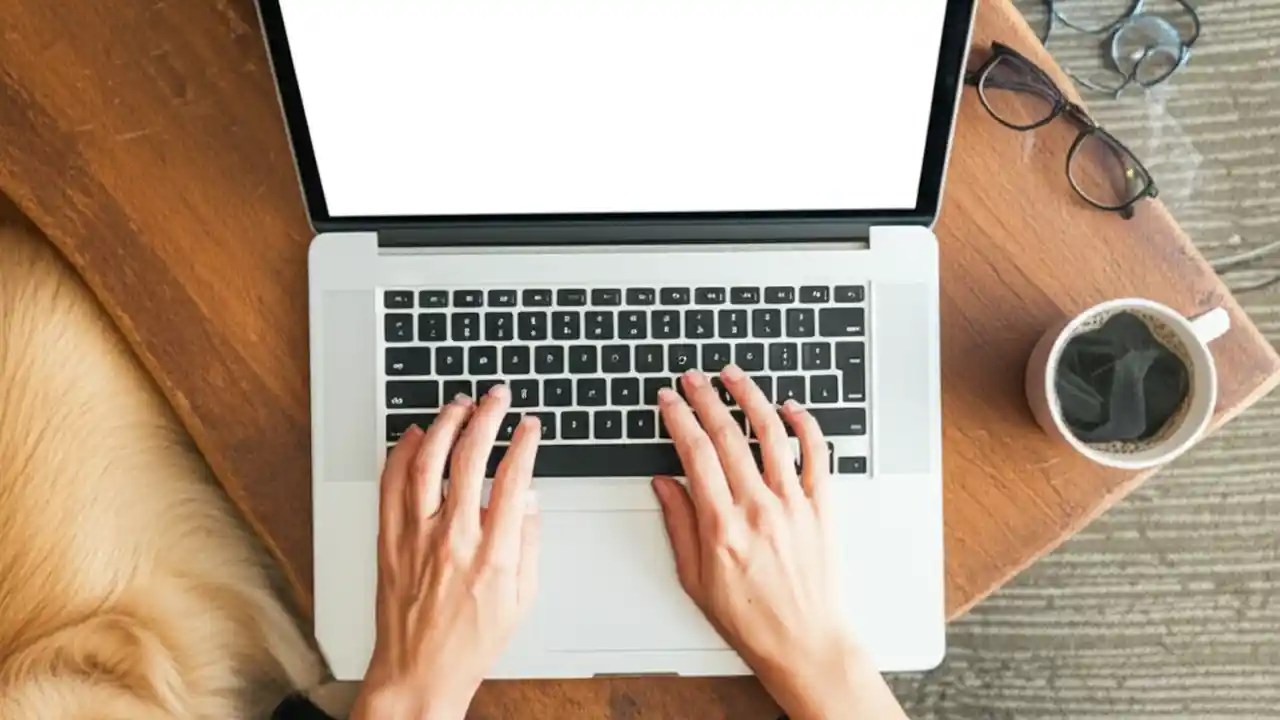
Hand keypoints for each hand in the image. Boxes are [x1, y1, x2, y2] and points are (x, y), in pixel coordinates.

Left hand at [352, 386, 539, 719]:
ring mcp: (415, 537)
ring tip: (460, 404)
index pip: (511, 478)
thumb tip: (528, 498)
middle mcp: (452, 539)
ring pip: (426, 462)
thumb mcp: (522, 599)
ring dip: (445, 424)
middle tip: (497, 397)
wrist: (419, 673)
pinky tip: (415, 435)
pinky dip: (400, 452)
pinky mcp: (389, 540)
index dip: (523, 443)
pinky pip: (390, 485)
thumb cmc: (470, 642)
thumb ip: (527, 543)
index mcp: (492, 555)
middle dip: (487, 416)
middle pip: (469, 458)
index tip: (529, 425)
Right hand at [652, 366, 905, 719]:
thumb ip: (679, 525)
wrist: (806, 643)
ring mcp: (794, 505)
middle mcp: (759, 509)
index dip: (678, 418)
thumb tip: (664, 483)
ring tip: (733, 376)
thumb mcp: (696, 579)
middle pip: (728, 435)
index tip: (668, 400)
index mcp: (722, 527)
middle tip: (692, 378)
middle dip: (705, 398)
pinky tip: (790, 406)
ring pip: (771, 433)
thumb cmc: (751, 619)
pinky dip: (804, 424)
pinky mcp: (822, 507)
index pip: (694, 453)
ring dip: (750, 397)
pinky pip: (816, 454)